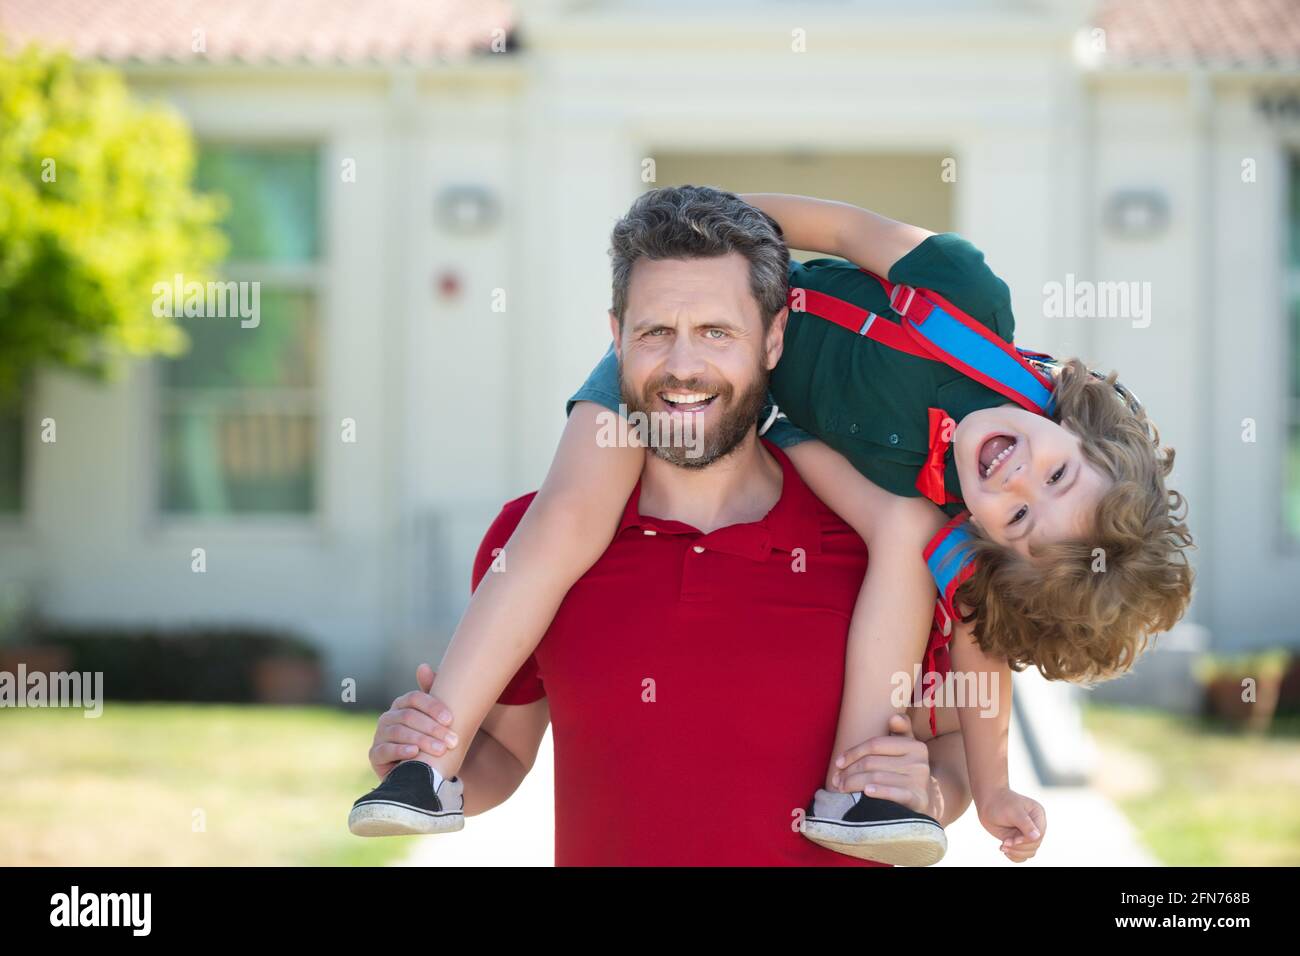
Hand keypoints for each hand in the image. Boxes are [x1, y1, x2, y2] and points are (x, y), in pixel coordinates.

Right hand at [367, 663, 457, 779]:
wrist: (420, 771)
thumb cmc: (431, 740)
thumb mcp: (437, 719)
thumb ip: (433, 692)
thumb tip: (423, 666)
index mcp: (403, 704)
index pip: (415, 698)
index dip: (433, 707)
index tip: (451, 719)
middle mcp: (389, 716)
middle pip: (409, 716)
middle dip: (433, 728)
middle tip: (452, 740)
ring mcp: (379, 735)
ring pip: (399, 732)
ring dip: (422, 740)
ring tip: (440, 750)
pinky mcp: (374, 754)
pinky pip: (384, 750)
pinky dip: (400, 750)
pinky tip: (415, 754)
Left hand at [829, 713, 931, 814]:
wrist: (923, 799)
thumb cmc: (906, 769)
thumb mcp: (906, 748)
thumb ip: (900, 730)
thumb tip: (893, 718)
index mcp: (915, 745)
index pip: (875, 744)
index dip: (853, 752)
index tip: (838, 763)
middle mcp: (919, 762)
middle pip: (872, 763)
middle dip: (849, 771)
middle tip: (836, 780)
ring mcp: (919, 781)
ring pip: (876, 778)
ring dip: (854, 783)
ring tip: (841, 788)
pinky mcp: (918, 800)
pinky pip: (894, 794)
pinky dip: (878, 792)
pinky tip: (866, 793)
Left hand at [976, 788, 1045, 861]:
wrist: (987, 802)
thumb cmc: (1000, 803)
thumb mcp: (1013, 812)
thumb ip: (1025, 825)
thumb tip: (1037, 837)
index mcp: (1038, 815)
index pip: (1039, 834)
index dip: (1027, 840)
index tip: (1013, 840)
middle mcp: (1035, 826)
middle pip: (1035, 845)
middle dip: (1019, 847)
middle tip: (1005, 842)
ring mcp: (1027, 834)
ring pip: (1030, 852)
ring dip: (1016, 852)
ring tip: (1003, 845)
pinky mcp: (1019, 840)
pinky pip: (1022, 855)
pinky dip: (1014, 856)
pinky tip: (1004, 850)